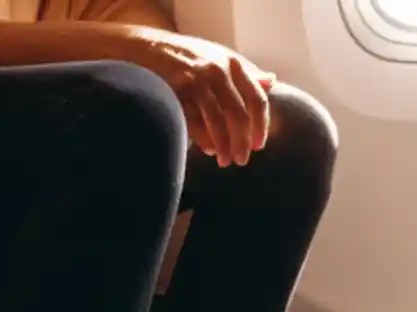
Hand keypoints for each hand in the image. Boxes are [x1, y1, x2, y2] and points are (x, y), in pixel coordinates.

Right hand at [136, 32, 275, 166]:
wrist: (144, 46)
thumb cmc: (186, 55)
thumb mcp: (218, 56)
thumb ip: (245, 71)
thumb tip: (272, 82)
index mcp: (233, 63)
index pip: (257, 98)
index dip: (261, 125)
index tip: (259, 145)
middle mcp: (217, 69)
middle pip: (238, 115)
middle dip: (242, 142)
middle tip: (242, 160)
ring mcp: (196, 80)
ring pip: (217, 122)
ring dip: (223, 146)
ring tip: (225, 161)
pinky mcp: (176, 91)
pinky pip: (194, 123)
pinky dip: (203, 140)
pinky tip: (208, 150)